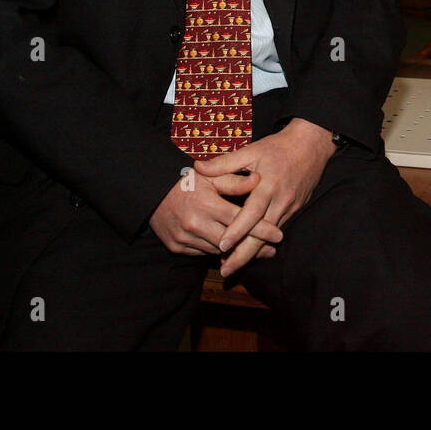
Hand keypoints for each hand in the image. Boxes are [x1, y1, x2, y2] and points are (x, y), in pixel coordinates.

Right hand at [148, 167, 284, 255]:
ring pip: (217, 250)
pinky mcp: (176, 246)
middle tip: (272, 250)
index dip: (261, 229)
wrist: (151, 191)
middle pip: (231, 242)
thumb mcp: (210, 176)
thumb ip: (235, 180)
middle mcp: (195, 224)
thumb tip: (259, 179)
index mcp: (207, 204)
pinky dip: (215, 250)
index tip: (278, 235)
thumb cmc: (186, 181)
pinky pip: (201, 253)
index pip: (241, 220)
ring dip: (236, 251)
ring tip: (257, 251)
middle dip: (253, 247)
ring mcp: (184, 237)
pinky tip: (229, 250)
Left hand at [191, 117, 336, 275]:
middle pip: (261, 235)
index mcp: (268, 186)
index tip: (222, 247)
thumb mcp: (251, 150)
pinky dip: (264, 242)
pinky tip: (252, 249)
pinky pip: (278, 229)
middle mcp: (280, 200)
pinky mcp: (295, 209)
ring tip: (233, 265)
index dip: (237, 231)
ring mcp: (290, 207)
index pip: (251, 214)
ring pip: (270, 237)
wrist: (311, 145)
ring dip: (253, 252)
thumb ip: (224, 162)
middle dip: (243, 255)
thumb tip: (198, 167)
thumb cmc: (278, 147)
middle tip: (226, 270)